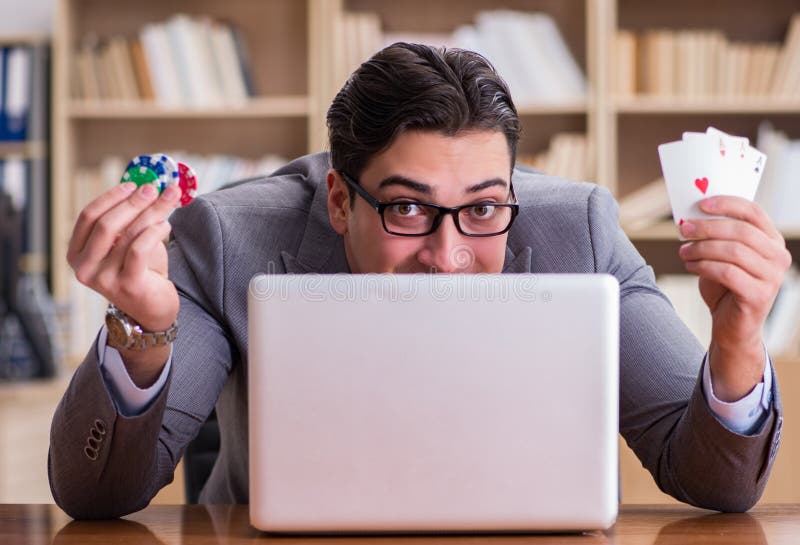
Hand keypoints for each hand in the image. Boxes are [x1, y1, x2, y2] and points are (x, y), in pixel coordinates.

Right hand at [67, 182, 181, 331]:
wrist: (152, 308)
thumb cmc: (139, 270)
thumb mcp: (126, 243)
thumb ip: (127, 220)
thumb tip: (144, 186)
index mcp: (77, 254)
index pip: (88, 217)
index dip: (111, 197)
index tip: (133, 184)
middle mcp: (84, 268)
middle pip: (106, 223)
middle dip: (133, 202)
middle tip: (154, 188)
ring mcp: (104, 279)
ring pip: (127, 234)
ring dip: (151, 212)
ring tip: (168, 200)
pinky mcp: (128, 285)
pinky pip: (139, 249)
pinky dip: (154, 231)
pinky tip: (166, 225)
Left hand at [678, 196, 791, 400]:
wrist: (731, 326)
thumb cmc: (726, 287)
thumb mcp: (722, 256)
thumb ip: (718, 236)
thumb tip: (693, 217)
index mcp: (772, 241)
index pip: (754, 212)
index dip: (727, 204)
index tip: (701, 204)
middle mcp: (778, 257)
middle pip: (741, 231)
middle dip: (708, 228)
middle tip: (684, 230)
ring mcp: (772, 277)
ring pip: (733, 251)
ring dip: (702, 248)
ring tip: (684, 252)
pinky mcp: (759, 296)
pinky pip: (727, 272)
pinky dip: (703, 266)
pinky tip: (691, 266)